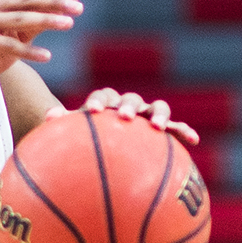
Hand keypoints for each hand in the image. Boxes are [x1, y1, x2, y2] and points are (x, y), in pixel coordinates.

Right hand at [0, 0, 80, 103]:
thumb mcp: (16, 35)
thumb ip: (35, 23)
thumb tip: (63, 12)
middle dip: (54, 2)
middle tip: (78, 8)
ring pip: (19, 19)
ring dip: (47, 20)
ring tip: (69, 24)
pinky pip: (8, 45)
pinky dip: (29, 51)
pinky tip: (47, 56)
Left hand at [53, 88, 199, 146]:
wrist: (106, 147)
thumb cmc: (87, 143)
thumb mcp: (72, 138)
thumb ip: (63, 127)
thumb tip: (48, 119)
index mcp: (106, 105)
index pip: (103, 96)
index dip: (99, 101)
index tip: (93, 111)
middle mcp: (127, 106)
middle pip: (130, 98)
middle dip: (128, 106)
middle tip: (123, 117)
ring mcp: (146, 117)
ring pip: (156, 107)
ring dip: (158, 114)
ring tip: (157, 126)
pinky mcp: (163, 130)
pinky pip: (176, 129)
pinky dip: (184, 131)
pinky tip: (193, 140)